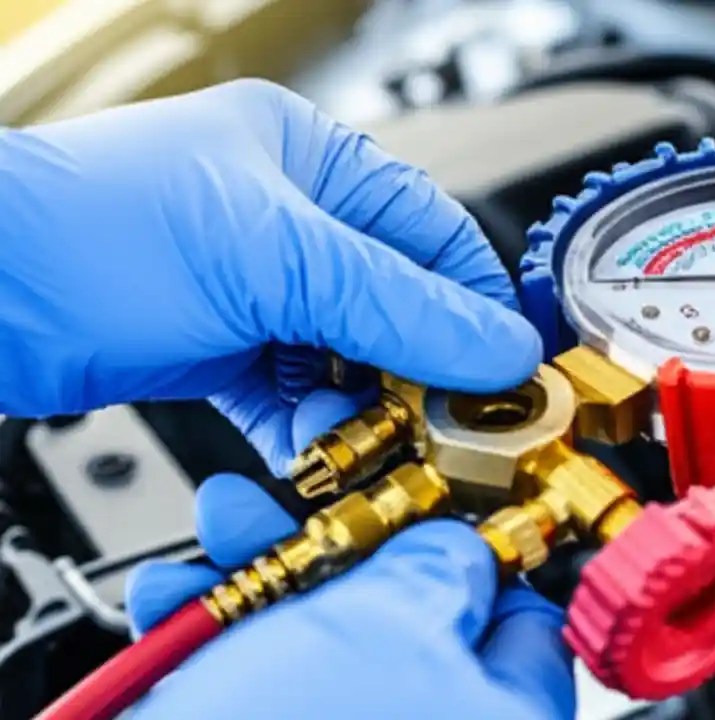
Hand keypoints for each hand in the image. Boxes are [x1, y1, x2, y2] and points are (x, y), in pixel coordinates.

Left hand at [0, 79, 539, 472]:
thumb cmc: (87, 229)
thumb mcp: (272, 259)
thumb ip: (398, 307)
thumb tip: (498, 347)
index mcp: (313, 159)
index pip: (434, 234)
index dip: (474, 305)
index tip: (504, 370)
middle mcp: (290, 219)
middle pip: (396, 304)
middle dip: (417, 370)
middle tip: (438, 422)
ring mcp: (253, 285)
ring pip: (348, 360)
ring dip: (361, 410)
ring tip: (365, 443)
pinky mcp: (220, 346)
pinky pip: (292, 397)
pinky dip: (307, 431)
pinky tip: (311, 453)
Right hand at [124, 403, 573, 719]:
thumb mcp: (384, 627)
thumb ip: (437, 574)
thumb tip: (454, 550)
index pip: (524, 623)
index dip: (475, 553)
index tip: (428, 510)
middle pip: (414, 627)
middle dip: (346, 552)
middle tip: (304, 511)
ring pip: (328, 652)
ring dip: (268, 580)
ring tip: (222, 535)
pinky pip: (270, 688)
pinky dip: (224, 637)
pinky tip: (180, 602)